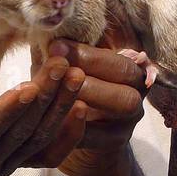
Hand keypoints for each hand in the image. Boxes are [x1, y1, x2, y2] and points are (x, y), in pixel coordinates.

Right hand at [0, 57, 86, 175]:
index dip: (6, 111)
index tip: (28, 86)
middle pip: (18, 131)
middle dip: (44, 97)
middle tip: (63, 63)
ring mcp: (1, 171)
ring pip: (36, 139)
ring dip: (59, 108)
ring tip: (76, 74)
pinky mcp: (13, 169)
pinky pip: (45, 155)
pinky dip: (66, 135)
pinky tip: (82, 109)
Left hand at [29, 34, 146, 175]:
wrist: (79, 146)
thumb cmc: (67, 99)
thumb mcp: (63, 75)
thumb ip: (59, 57)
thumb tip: (41, 29)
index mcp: (123, 67)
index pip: (113, 52)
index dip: (86, 50)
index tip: (57, 45)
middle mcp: (135, 89)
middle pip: (127, 73)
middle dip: (92, 65)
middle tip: (59, 65)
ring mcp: (130, 118)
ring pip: (124, 100)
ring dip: (92, 92)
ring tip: (60, 90)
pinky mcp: (117, 143)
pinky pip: (102, 135)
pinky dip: (76, 127)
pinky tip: (53, 121)